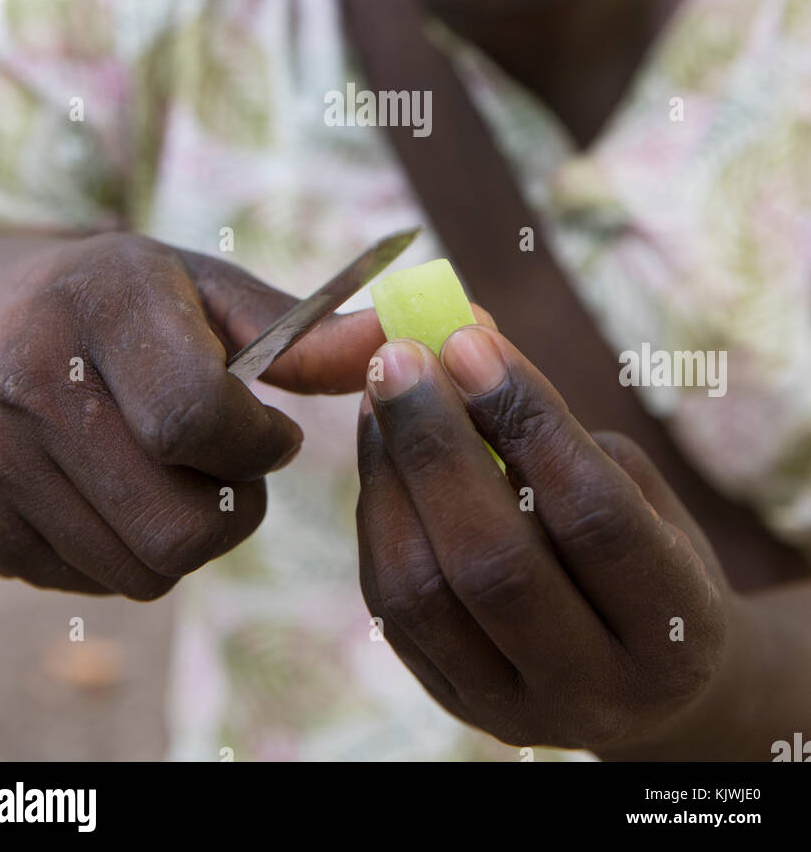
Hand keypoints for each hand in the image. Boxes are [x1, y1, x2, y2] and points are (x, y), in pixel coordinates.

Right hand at [0, 231, 382, 597]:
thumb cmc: (120, 299)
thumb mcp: (203, 286)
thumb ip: (300, 330)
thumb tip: (391, 345)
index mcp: (98, 306)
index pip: (195, 418)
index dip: (258, 443)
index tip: (273, 431)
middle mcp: (29, 385)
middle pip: (175, 524)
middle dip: (234, 508)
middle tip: (231, 465)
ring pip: (140, 571)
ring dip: (186, 535)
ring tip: (177, 473)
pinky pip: (95, 585)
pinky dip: (131, 551)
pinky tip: (123, 490)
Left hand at [357, 325, 732, 754]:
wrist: (644, 681)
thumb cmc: (647, 550)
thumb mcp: (641, 492)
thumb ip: (559, 434)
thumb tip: (461, 346)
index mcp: (675, 630)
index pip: (595, 516)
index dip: (527, 421)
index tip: (471, 341)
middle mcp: (596, 689)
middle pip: (495, 566)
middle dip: (438, 446)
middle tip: (403, 355)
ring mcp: (515, 711)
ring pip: (424, 593)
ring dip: (391, 475)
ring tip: (382, 393)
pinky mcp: (452, 702)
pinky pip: (393, 608)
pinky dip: (377, 514)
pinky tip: (380, 447)